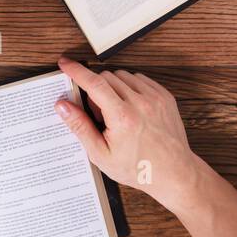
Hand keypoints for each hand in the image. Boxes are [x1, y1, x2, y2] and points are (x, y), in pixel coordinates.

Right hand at [54, 57, 211, 210]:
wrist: (174, 173)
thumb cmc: (137, 168)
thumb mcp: (100, 154)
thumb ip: (80, 126)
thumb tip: (62, 106)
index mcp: (122, 117)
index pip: (93, 83)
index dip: (76, 71)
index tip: (65, 63)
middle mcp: (140, 103)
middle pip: (106, 77)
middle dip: (96, 89)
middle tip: (99, 114)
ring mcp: (155, 98)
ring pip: (122, 75)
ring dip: (113, 87)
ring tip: (116, 112)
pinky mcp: (165, 97)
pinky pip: (140, 79)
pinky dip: (129, 87)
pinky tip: (130, 107)